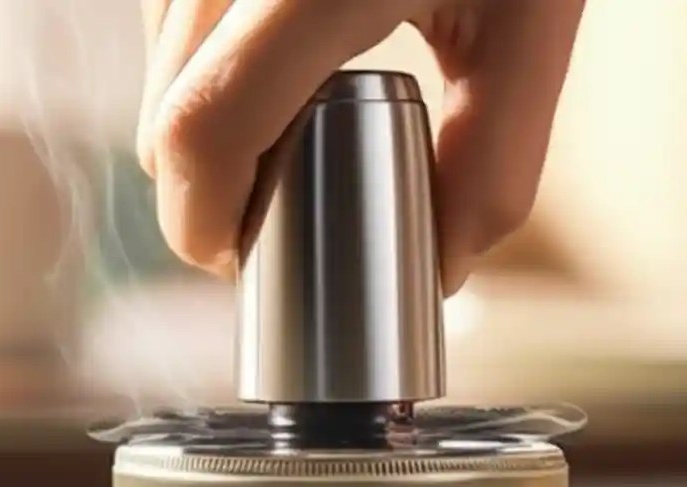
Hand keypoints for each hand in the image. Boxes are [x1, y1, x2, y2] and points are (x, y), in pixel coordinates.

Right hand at [136, 0, 583, 291]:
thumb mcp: (531, 18)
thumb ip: (494, 157)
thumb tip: (441, 263)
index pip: (203, 128)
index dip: (201, 220)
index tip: (238, 255)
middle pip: (164, 110)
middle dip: (203, 186)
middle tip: (278, 206)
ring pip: (155, 65)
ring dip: (201, 123)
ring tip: (283, 132)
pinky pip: (164, 14)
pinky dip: (199, 62)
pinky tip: (268, 65)